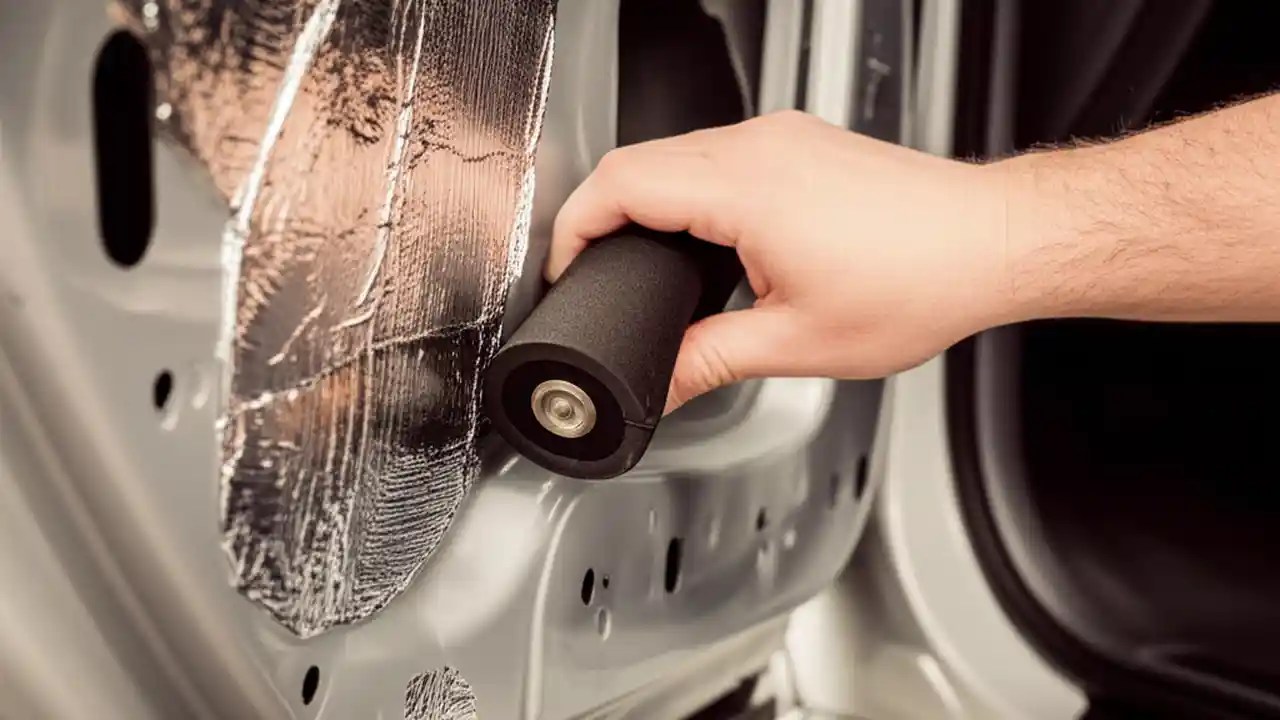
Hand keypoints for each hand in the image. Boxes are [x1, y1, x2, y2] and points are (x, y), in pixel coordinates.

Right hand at [548, 111, 1014, 412]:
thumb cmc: (919, 281)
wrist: (992, 242)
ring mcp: (782, 136)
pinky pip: (716, 151)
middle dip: (600, 215)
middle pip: (638, 160)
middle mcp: (759, 147)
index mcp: (745, 190)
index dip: (574, 229)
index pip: (620, 186)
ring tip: (642, 258)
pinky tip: (702, 234)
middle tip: (591, 271)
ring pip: (676, 151)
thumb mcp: (797, 342)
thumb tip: (657, 384)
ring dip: (646, 199)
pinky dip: (688, 188)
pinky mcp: (801, 140)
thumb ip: (708, 361)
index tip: (565, 270)